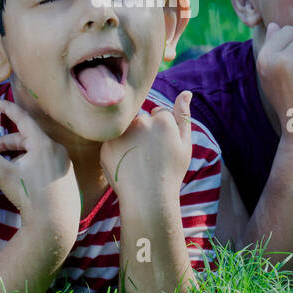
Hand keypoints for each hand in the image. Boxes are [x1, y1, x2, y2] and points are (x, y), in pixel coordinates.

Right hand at [0, 97, 80, 235]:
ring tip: (3, 167)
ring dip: (17, 153)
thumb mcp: (3, 175)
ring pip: (35, 149)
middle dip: (6, 141)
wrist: (55, 225)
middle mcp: (57, 149)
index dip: (7, 109)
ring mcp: (63, 162)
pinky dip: (29, 161)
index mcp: (44, 144)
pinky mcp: (66, 174)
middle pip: (27, 137)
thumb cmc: (29, 198)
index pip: (23, 118)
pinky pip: (45, 160)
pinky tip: (20, 176)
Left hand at [101, 91, 192, 205]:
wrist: (148, 199)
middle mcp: (141, 122)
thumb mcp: (184, 145)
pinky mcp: (106, 145)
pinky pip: (113, 140)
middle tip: (150, 156)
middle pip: (141, 119)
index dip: (162, 132)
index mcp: (162, 119)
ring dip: (130, 138)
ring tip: (138, 161)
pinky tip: (127, 165)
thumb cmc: (171, 173)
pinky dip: (118, 150)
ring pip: (126, 128)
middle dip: (144, 132)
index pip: (159, 113)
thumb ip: (184, 116)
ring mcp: (122, 133)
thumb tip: (186, 92)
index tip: (162, 149)